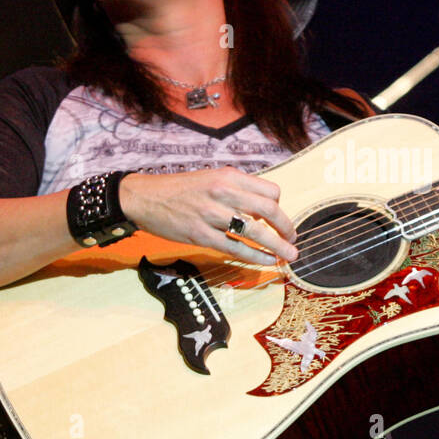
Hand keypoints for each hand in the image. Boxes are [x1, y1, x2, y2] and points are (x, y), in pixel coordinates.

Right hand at [119, 169, 297, 265]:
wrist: (144, 197)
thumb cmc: (180, 189)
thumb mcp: (211, 178)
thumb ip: (237, 190)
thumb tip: (263, 207)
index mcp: (228, 176)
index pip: (270, 191)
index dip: (279, 206)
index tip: (278, 218)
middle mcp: (223, 193)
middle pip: (270, 210)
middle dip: (287, 228)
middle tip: (294, 239)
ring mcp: (212, 215)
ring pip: (256, 232)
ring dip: (278, 246)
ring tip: (289, 256)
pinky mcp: (201, 235)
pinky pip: (236, 248)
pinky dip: (255, 257)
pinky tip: (266, 261)